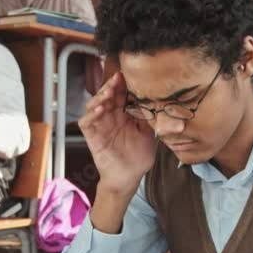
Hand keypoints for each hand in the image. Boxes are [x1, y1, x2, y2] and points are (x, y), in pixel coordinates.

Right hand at [78, 72, 155, 194]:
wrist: (129, 177)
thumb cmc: (138, 157)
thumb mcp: (149, 135)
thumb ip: (152, 119)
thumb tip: (166, 106)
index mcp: (124, 115)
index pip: (120, 95)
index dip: (122, 85)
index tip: (127, 76)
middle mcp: (111, 117)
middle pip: (106, 96)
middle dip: (110, 86)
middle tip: (117, 80)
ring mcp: (100, 126)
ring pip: (94, 105)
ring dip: (99, 97)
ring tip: (108, 93)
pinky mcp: (92, 136)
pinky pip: (86, 122)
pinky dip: (91, 115)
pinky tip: (100, 110)